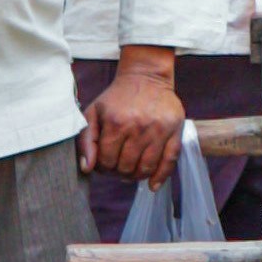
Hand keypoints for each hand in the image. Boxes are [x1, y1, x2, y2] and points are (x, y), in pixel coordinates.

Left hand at [80, 62, 185, 184]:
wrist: (146, 76)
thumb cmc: (117, 98)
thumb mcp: (94, 112)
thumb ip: (86, 140)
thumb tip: (87, 168)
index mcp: (116, 123)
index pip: (106, 160)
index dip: (102, 166)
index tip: (104, 163)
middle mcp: (138, 127)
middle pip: (125, 167)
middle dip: (118, 171)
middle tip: (118, 166)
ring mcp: (159, 130)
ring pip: (146, 168)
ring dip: (136, 176)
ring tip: (131, 170)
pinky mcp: (175, 131)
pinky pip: (170, 161)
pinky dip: (161, 177)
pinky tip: (152, 185)